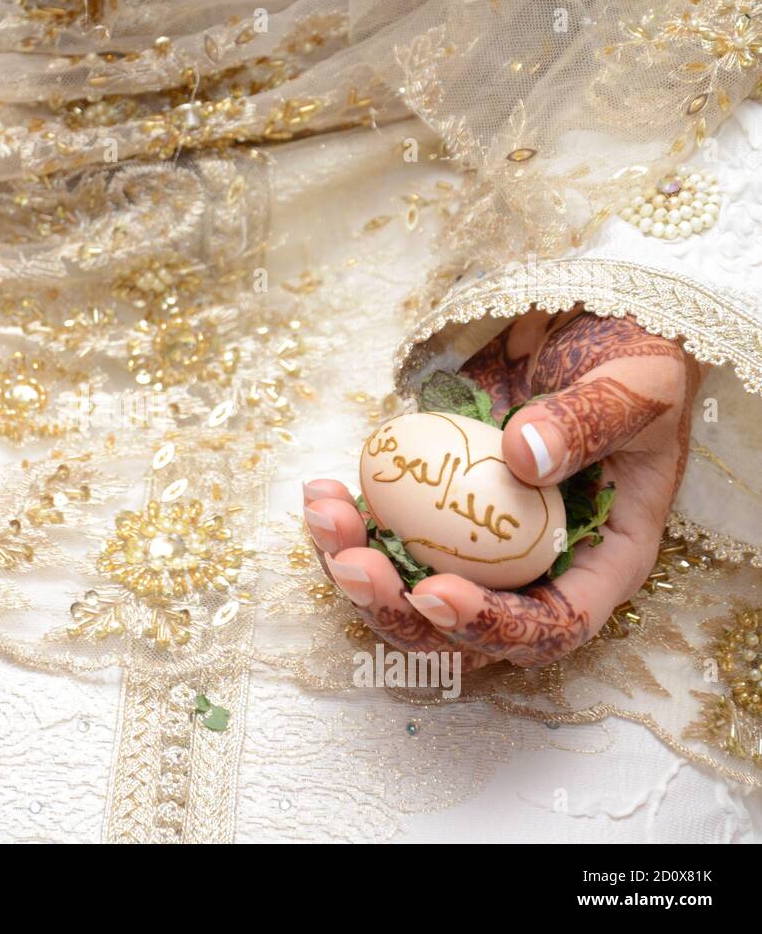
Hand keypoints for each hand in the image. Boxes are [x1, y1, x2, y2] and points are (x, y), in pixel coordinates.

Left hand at [304, 311, 696, 666]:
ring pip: (408, 592)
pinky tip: (320, 491)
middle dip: (397, 609)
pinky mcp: (433, 514)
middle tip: (353, 564)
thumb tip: (525, 458)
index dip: (491, 627)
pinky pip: (384, 540)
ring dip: (355, 568)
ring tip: (324, 514)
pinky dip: (347, 525)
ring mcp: (478, 548)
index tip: (434, 594)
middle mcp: (536, 570)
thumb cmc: (632, 360)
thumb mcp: (636, 382)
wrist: (581, 322)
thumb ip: (591, 420)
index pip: (550, 628)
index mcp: (601, 563)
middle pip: (462, 633)